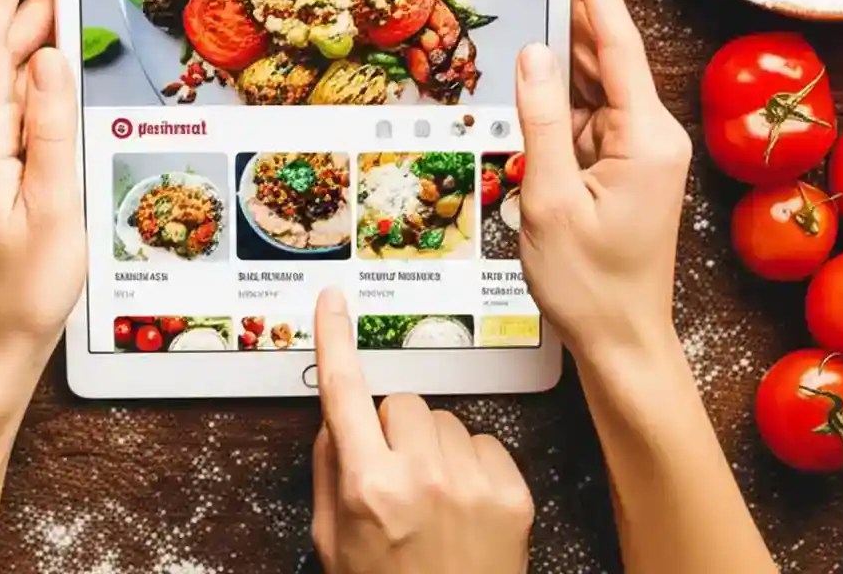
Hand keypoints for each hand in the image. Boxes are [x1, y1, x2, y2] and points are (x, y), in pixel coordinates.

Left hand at [0, 0, 84, 386]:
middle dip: (32, 5)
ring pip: (2, 78)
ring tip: (79, 15)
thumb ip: (50, 128)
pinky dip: (36, 78)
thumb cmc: (28, 286)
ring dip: (35, 39)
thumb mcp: (54, 205)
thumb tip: (48, 56)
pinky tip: (65, 79)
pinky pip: (9, 106)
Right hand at [310, 289, 532, 573]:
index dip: (335, 340)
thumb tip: (338, 420)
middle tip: (392, 475)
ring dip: (431, 446)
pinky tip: (463, 504)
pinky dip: (471, 464)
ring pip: (442, 420)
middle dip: (390, 428)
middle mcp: (421, 475)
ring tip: (431, 499)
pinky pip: (483, 441)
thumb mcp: (333, 540)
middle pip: (399, 402)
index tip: (332, 302)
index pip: (344, 393)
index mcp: (368, 486)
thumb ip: (330, 471)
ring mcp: (471, 481)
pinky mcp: (512, 491)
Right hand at [515, 0, 691, 364]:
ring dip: (565, 60)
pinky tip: (541, 89)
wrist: (621, 340)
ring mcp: (643, 153)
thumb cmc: (590, 285)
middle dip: (577, 12)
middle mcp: (653, 137)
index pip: (615, 44)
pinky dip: (564, 103)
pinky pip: (592, 120)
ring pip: (596, 89)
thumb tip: (531, 57)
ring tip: (540, 16)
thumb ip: (540, 122)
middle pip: (607, 58)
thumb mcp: (548, 200)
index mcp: (645, 139)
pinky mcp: (629, 169)